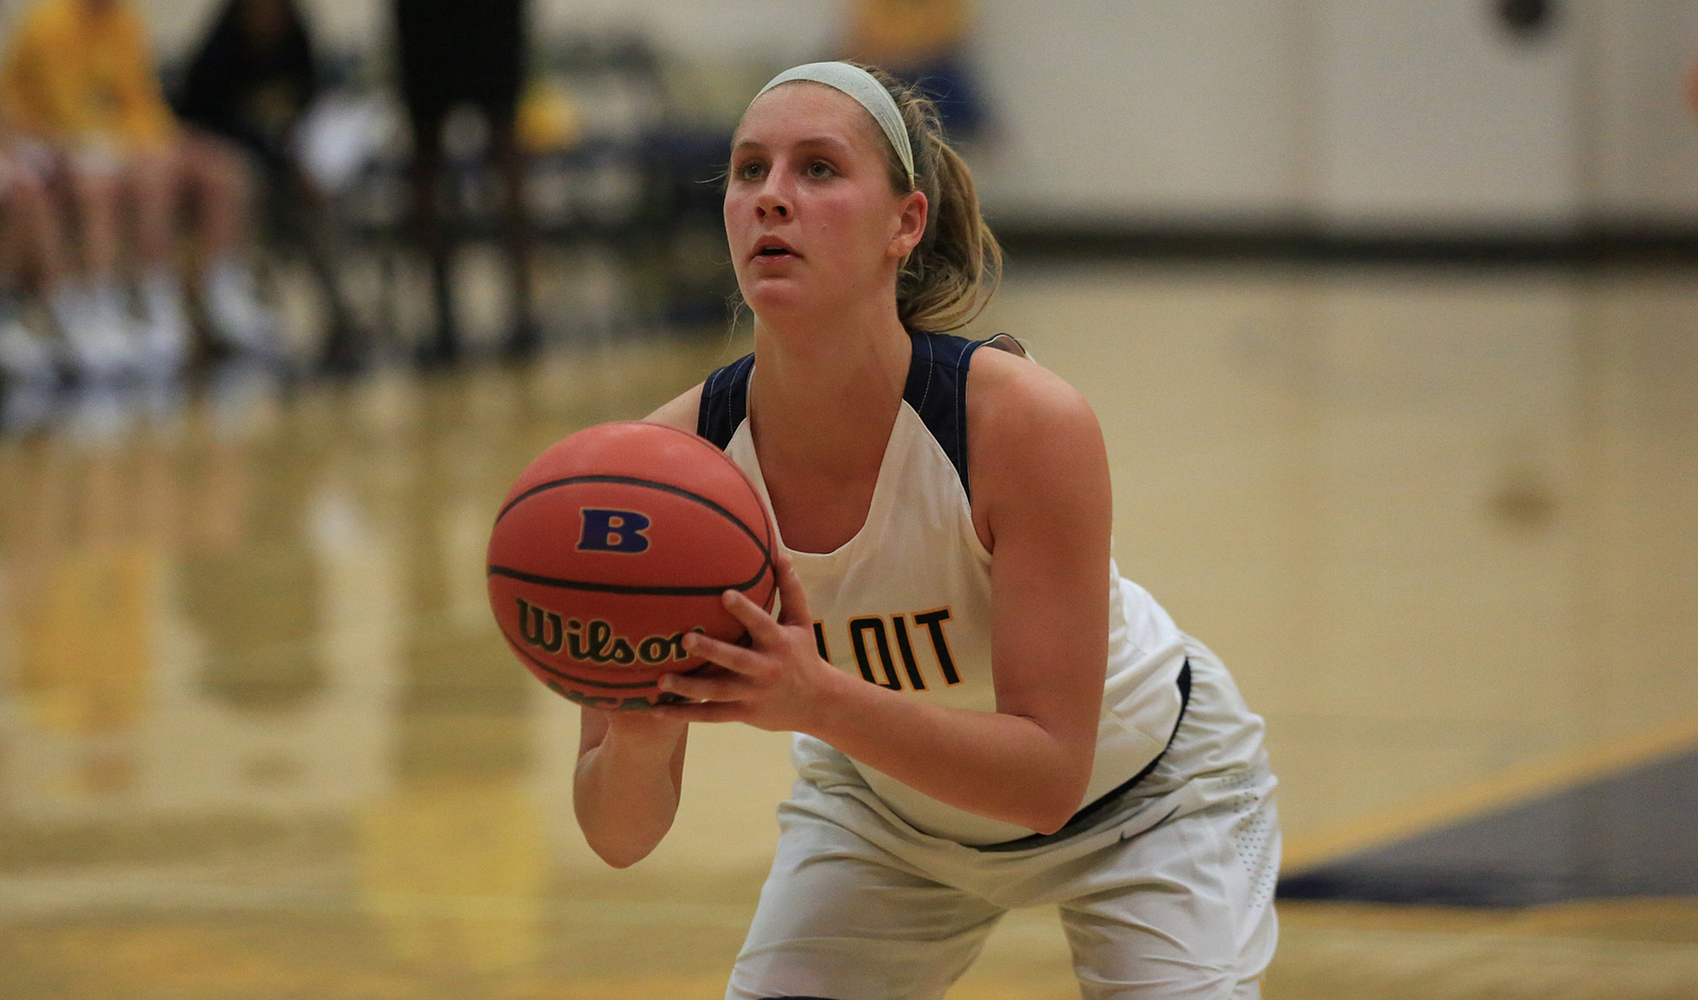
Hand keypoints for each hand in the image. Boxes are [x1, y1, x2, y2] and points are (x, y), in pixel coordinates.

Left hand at [651, 552, 838, 730]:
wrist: (819, 703)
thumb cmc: (803, 655)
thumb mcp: (801, 623)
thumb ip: (790, 590)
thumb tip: (782, 555)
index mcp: (778, 643)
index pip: (762, 624)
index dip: (745, 611)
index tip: (724, 594)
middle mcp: (765, 669)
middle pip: (736, 660)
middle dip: (711, 651)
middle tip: (684, 639)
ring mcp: (753, 694)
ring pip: (718, 692)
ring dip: (689, 688)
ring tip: (661, 680)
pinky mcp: (743, 713)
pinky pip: (710, 715)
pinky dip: (685, 714)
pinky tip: (658, 711)